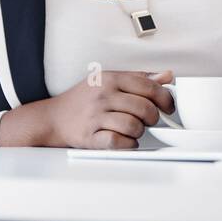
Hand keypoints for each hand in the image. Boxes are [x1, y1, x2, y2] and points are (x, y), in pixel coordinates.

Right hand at [43, 68, 175, 148]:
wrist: (53, 118)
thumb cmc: (83, 99)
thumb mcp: (109, 80)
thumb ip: (139, 78)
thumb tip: (167, 76)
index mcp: (111, 79)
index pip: (149, 86)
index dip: (165, 98)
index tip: (168, 107)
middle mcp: (103, 96)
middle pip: (144, 107)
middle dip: (153, 117)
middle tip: (149, 120)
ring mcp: (95, 116)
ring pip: (133, 125)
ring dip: (140, 131)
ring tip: (134, 129)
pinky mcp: (90, 137)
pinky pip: (118, 142)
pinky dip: (127, 144)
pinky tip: (125, 140)